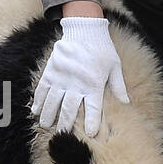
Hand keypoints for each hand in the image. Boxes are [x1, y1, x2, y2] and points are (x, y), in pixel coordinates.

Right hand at [31, 17, 128, 135]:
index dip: (93, 122)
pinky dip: (38, 102)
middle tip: (63, 135)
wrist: (83, 29)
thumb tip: (127, 104)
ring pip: (52, 102)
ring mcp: (61, 77)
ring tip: (46, 126)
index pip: (93, 108)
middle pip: (69, 109)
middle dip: (66, 124)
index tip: (91, 134)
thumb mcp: (114, 66)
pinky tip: (35, 112)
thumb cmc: (102, 49)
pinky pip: (42, 89)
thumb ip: (118, 87)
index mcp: (94, 83)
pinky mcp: (50, 71)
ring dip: (48, 116)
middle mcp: (76, 82)